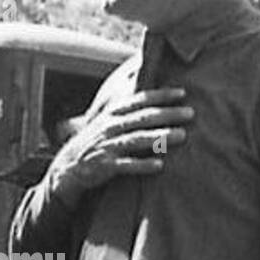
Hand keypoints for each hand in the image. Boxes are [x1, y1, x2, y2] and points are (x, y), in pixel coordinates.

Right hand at [49, 87, 193, 206]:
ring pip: (137, 139)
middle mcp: (110, 127)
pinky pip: (127, 165)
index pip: (139, 100)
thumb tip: (151, 93)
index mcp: (113, 114)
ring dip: (160, 137)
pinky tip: (160, 165)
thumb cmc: (96, 142)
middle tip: (190, 113)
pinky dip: (143, 165)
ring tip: (182, 136)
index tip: (182, 92)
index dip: (161, 95)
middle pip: (143, 118)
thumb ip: (128, 110)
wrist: (68, 167)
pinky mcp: (105, 166)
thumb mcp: (107, 122)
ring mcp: (108, 146)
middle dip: (168, 114)